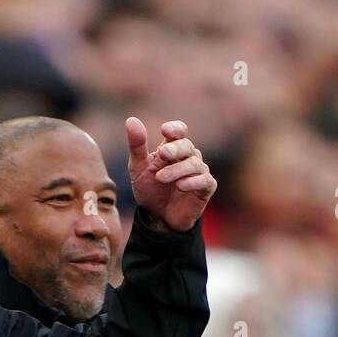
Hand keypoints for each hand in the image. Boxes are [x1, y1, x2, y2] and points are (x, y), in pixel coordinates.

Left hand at [126, 117, 215, 231]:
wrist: (157, 217)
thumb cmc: (150, 189)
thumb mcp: (137, 168)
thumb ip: (136, 146)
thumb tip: (131, 119)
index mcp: (172, 148)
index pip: (179, 131)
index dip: (175, 128)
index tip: (165, 130)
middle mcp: (188, 157)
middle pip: (187, 146)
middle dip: (175, 149)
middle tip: (162, 155)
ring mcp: (199, 172)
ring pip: (194, 163)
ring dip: (177, 169)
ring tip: (161, 178)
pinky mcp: (206, 188)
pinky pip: (206, 180)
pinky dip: (194, 182)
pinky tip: (181, 185)